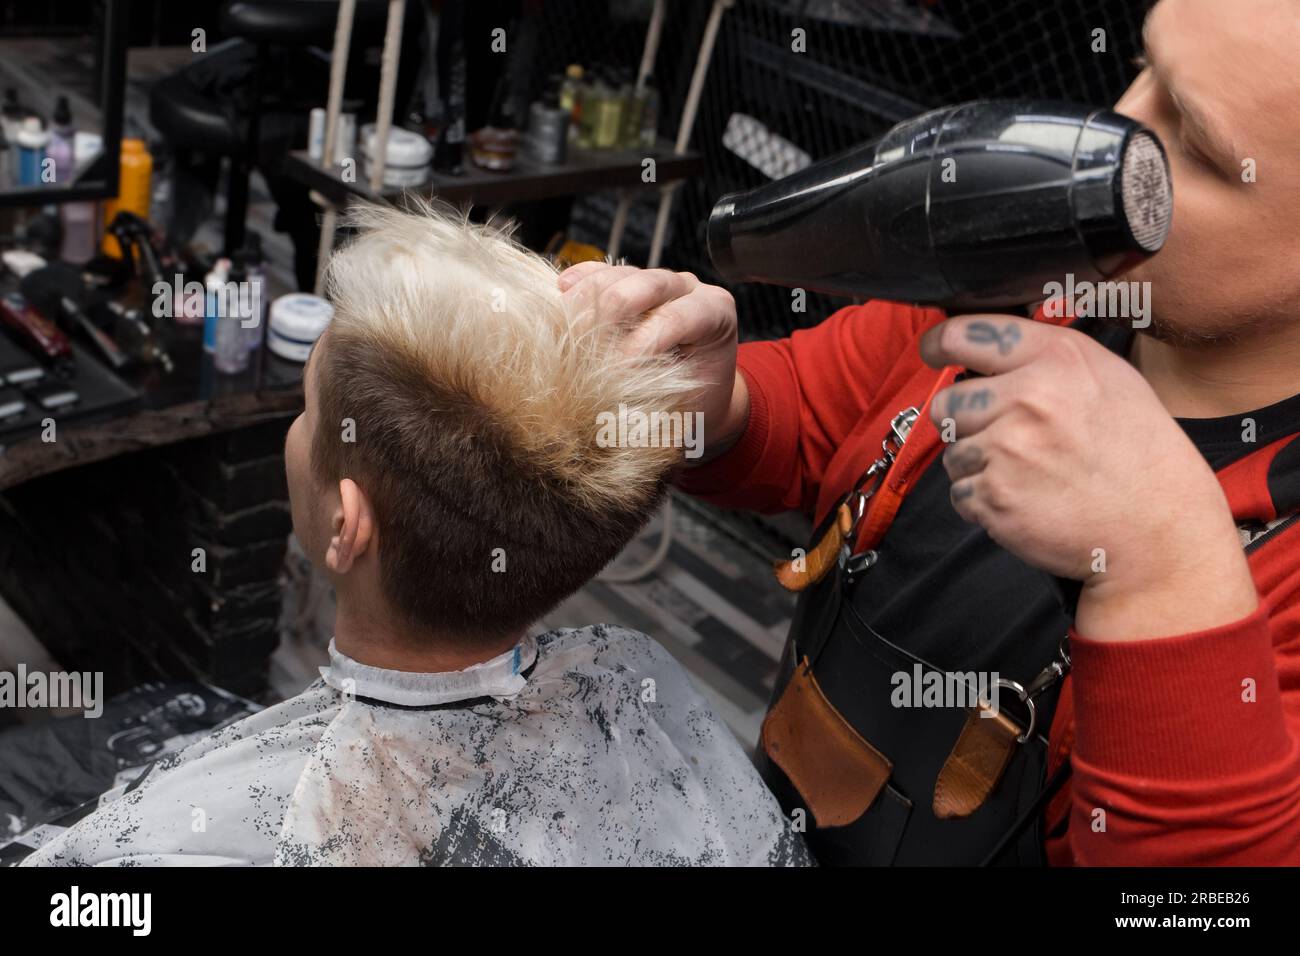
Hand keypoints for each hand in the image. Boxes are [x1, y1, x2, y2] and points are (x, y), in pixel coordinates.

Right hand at [558, 262, 747, 460]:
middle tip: (583, 344)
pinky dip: (580, 281)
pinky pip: (601, 271)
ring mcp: (657, 280)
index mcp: (715, 312)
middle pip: (648, 284)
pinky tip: (561, 291)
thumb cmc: (693, 403)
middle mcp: (689, 288)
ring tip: (565, 323)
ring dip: (589, 297)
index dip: (644, 342)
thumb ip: (659, 391)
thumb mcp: (687, 403)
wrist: (695, 397)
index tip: (616, 370)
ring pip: (620, 274)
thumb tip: (614, 389)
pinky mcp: (629, 280)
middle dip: (612, 313)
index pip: (676, 317)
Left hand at [920, 315, 1257, 639]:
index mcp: (1057, 358)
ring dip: (978, 466)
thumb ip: (1047, 357)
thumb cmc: (1138, 454)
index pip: (964, 334)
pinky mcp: (995, 495)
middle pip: (948, 401)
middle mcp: (1028, 396)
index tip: (932, 351)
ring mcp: (1008, 448)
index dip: (938, 344)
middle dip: (965, 421)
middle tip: (1005, 438)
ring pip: (953, 452)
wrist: (1157, 529)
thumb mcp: (1109, 378)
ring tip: (1028, 475)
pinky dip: (983, 502)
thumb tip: (987, 349)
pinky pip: (960, 493)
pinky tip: (1025, 500)